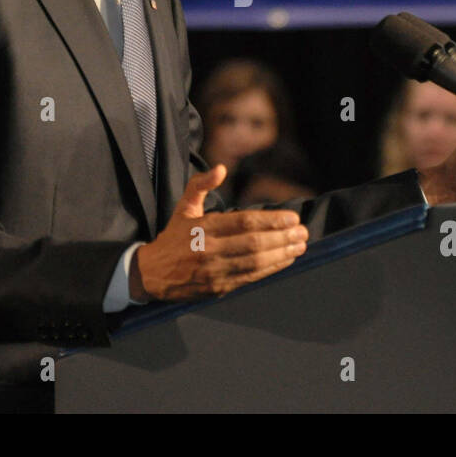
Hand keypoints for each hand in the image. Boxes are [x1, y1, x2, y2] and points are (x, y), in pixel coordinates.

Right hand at [130, 164, 308, 301]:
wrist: (152, 274)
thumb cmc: (174, 237)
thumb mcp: (184, 206)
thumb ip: (201, 184)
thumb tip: (221, 169)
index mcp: (203, 227)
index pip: (244, 222)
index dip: (271, 220)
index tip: (291, 218)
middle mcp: (210, 249)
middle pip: (254, 244)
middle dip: (282, 238)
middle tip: (302, 232)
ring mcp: (215, 271)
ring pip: (255, 263)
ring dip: (282, 254)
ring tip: (300, 245)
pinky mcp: (219, 287)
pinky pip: (250, 278)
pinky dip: (271, 269)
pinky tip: (285, 260)